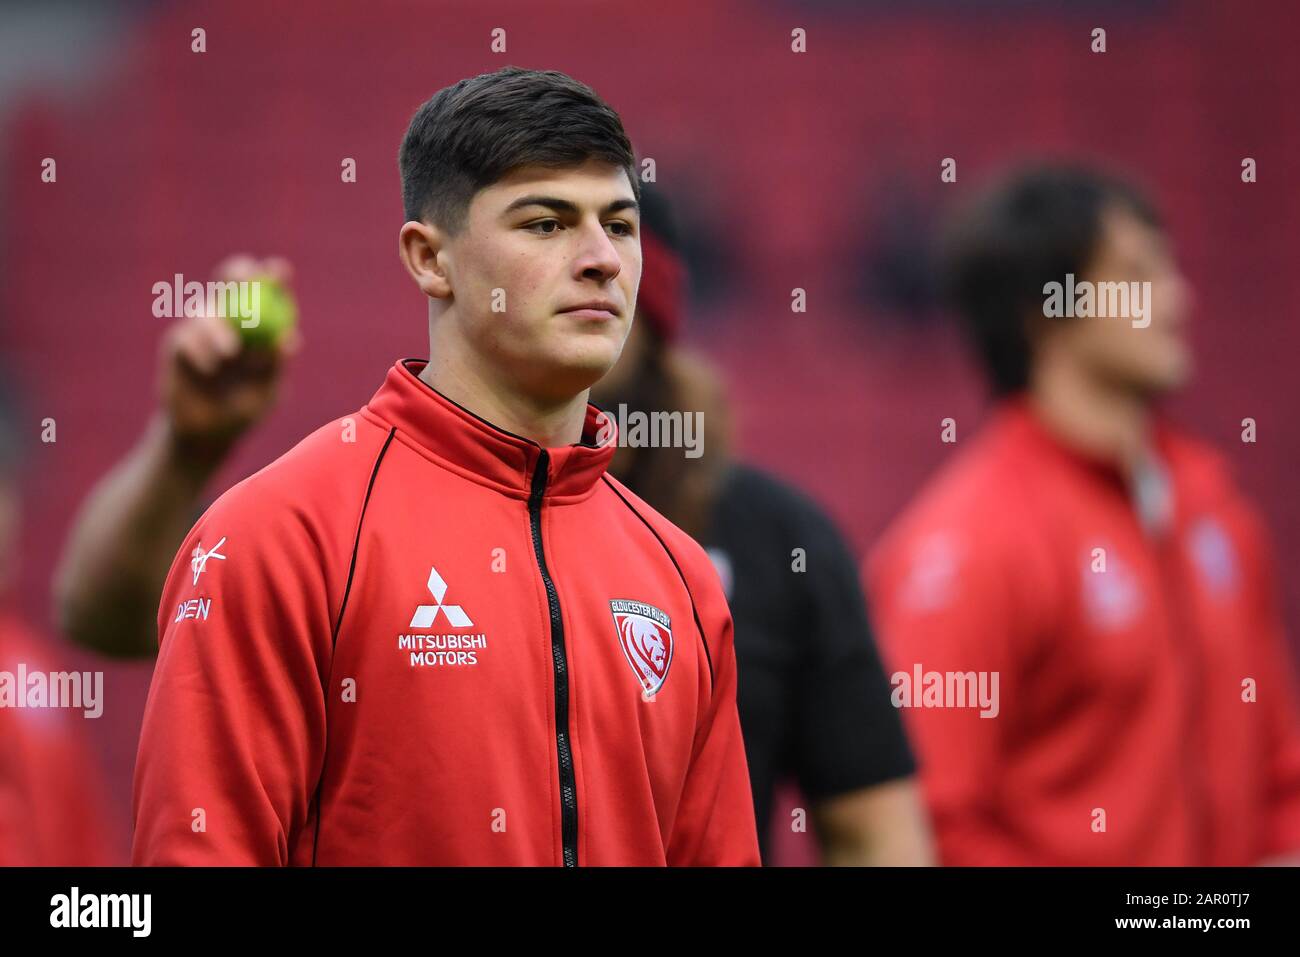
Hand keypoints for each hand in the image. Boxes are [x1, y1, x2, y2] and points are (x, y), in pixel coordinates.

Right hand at [157, 255, 301, 458]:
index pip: (269, 292)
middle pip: (231, 280)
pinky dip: (200, 348)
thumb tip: (290, 339)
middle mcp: (231, 320)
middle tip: (247, 279)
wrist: (206, 433)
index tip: (279, 270)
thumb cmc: (244, 412)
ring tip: (229, 353)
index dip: (274, 276)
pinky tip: (209, 367)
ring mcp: (202, 329)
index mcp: (259, 327)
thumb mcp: (265, 393)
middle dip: (239, 272)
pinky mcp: (178, 342)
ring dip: (219, 326)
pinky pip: (186, 334)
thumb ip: (275, 366)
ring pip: (206, 308)